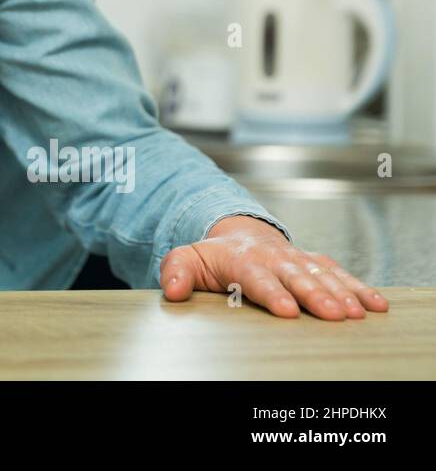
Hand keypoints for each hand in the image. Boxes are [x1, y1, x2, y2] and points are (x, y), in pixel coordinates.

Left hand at [159, 214, 388, 319]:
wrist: (240, 233)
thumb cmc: (214, 255)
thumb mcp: (187, 258)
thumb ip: (176, 271)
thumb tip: (171, 290)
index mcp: (243, 259)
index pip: (257, 278)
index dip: (273, 293)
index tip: (287, 310)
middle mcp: (274, 257)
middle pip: (297, 277)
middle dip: (316, 295)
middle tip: (334, 314)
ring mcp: (298, 259)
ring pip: (323, 275)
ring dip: (342, 293)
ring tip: (359, 313)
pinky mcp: (316, 262)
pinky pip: (340, 274)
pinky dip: (359, 287)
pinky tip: (376, 305)